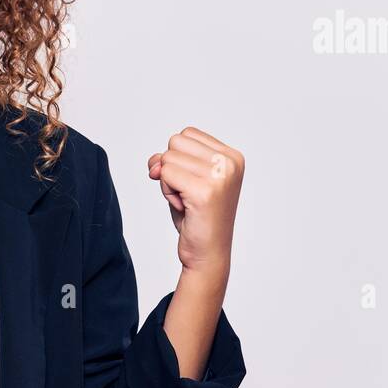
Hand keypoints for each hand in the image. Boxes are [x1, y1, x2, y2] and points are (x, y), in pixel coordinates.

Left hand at [147, 127, 243, 274]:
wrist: (208, 254)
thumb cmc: (196, 217)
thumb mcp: (183, 179)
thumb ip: (169, 160)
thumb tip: (155, 164)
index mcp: (232, 156)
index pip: (186, 134)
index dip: (178, 158)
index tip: (193, 183)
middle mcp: (230, 162)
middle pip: (175, 141)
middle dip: (172, 168)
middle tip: (188, 194)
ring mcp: (219, 176)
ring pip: (167, 158)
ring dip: (168, 182)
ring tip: (187, 201)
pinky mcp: (204, 191)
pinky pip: (165, 174)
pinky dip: (167, 192)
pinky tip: (184, 207)